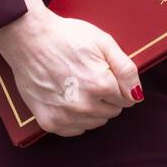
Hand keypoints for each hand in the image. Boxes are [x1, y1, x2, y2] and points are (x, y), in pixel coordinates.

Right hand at [0, 0, 141, 136]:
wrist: (28, 39)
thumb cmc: (67, 37)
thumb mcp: (104, 42)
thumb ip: (126, 70)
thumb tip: (137, 95)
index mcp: (101, 85)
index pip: (127, 99)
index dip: (118, 85)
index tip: (105, 72)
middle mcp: (84, 106)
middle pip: (112, 112)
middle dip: (106, 97)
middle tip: (89, 76)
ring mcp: (65, 116)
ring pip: (95, 122)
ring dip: (92, 108)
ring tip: (77, 85)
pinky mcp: (49, 122)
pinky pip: (75, 130)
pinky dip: (75, 118)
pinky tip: (67, 98)